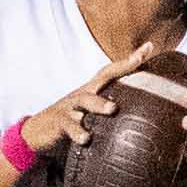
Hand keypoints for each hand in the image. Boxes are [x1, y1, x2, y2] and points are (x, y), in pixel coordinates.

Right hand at [20, 39, 164, 159]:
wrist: (37, 134)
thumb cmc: (73, 123)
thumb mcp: (92, 114)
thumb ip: (111, 112)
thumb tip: (144, 119)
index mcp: (93, 91)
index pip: (113, 71)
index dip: (130, 60)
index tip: (149, 47)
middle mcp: (83, 95)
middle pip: (103, 78)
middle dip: (121, 68)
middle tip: (139, 61)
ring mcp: (70, 107)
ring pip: (86, 101)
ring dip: (99, 104)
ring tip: (112, 109)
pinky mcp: (59, 123)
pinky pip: (70, 126)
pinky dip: (78, 132)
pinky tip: (86, 139)